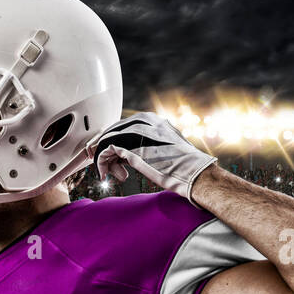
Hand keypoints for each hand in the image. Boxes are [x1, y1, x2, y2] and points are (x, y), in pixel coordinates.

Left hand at [93, 112, 217, 205]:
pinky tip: (105, 174)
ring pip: (106, 140)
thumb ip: (147, 143)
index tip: (110, 154)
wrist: (191, 171)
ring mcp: (134, 132)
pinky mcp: (129, 146)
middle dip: (103, 148)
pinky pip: (105, 151)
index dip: (113, 141)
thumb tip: (129, 152)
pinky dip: (101, 163)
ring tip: (109, 173)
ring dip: (103, 158)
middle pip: (111, 130)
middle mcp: (141, 121)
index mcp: (151, 119)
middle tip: (102, 163)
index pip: (122, 126)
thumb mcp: (163, 146)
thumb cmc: (181, 164)